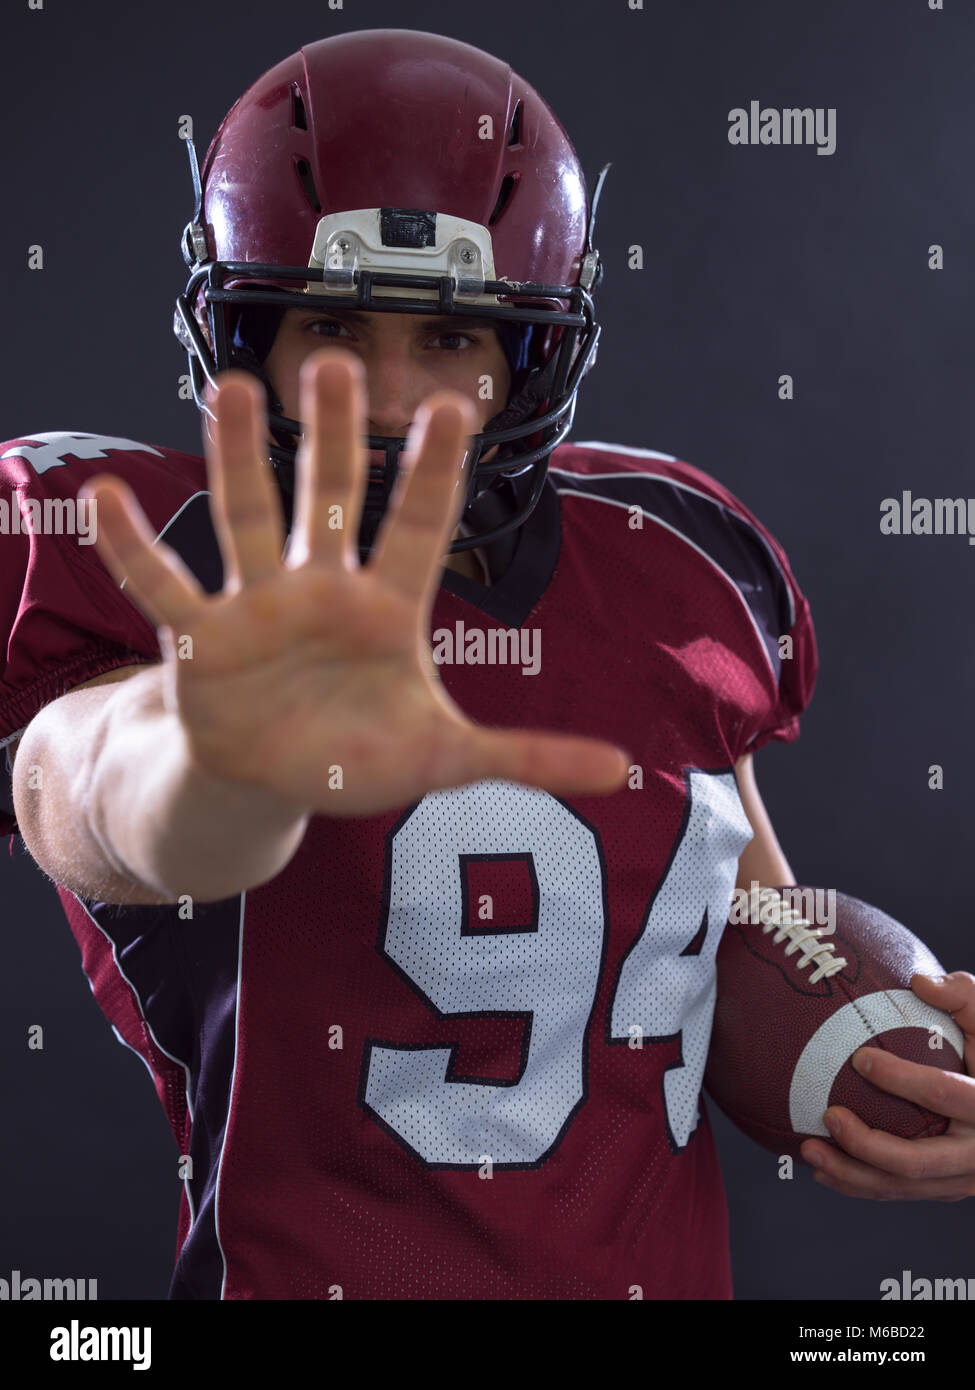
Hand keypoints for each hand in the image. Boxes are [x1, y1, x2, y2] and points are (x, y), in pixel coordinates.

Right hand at [79, 350, 629, 816]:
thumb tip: (624, 770)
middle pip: (332, 498)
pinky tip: (103, 498)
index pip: (419, 528)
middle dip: (337, 436)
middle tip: (337, 364)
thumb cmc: (362, 755)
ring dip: (240, 459)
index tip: (455, 405)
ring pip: (247, 518)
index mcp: (388, 608)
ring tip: (234, 390)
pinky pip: (161, 586)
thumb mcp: (447, 755)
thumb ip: (528, 755)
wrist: (276, 782)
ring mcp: (259, 606)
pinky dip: (131, 549)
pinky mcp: (201, 639)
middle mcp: (323, 589)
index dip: (436, 472)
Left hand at [800, 971, 974, 1199]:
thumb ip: (963, 996)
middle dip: (866, 1144)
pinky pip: (902, 1192)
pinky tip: (824, 1170)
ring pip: (904, 1186)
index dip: (902, 1078)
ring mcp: (964, 1178)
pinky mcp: (948, 1187)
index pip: (944, 1094)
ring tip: (809, 1149)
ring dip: (851, 1174)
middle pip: (917, 1161)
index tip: (859, 1058)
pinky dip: (862, 1185)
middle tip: (828, 1116)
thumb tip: (918, 981)